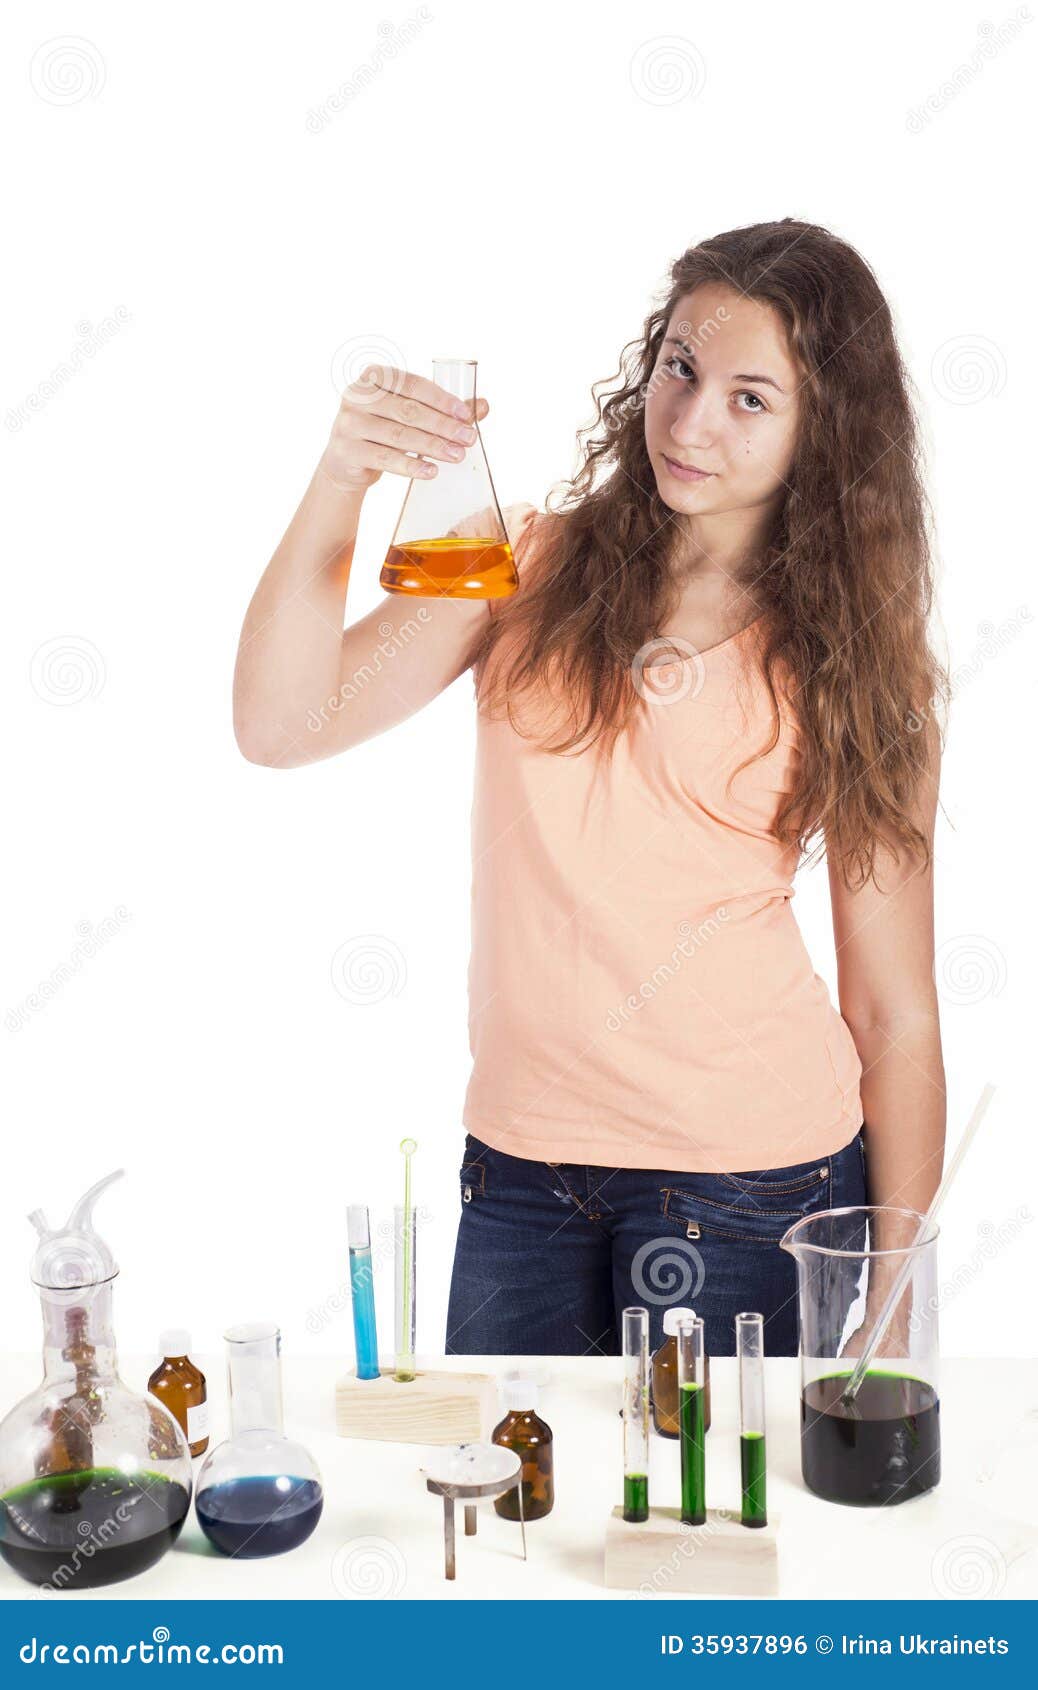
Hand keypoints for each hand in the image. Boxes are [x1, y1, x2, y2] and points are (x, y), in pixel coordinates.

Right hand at [319, 364, 487, 492]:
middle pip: (408, 411)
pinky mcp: (347, 451)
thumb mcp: (408, 415)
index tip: (466, 415)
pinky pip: (385, 459)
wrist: (345, 463)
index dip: (441, 399)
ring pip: (399, 435)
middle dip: (442, 426)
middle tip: (468, 439)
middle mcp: (357, 395)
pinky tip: (431, 472)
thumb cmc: (382, 432)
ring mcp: (348, 423)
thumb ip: (443, 409)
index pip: (412, 384)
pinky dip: (411, 466)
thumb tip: (483, 406)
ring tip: (457, 456)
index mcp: (373, 376)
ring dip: (432, 447)